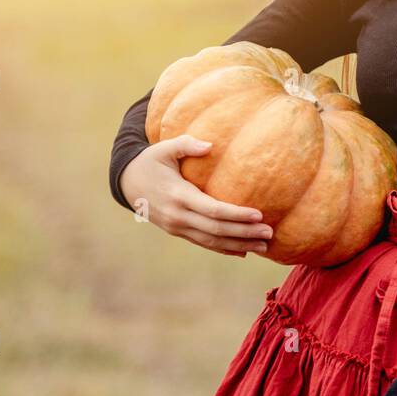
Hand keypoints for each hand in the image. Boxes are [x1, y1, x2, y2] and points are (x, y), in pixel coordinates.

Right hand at [118, 135, 272, 256]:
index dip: (237, 214)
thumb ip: (186, 144)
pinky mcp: (177, 231)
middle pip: (216, 230)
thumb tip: (209, 145)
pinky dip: (223, 248)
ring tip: (264, 245)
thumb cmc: (150, 161)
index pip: (213, 210)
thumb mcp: (164, 148)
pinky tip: (243, 251)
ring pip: (211, 241)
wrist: (126, 182)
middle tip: (270, 232)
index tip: (258, 214)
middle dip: (244, 233)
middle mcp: (178, 216)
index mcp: (178, 196)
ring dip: (239, 244)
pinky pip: (203, 243)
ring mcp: (177, 227)